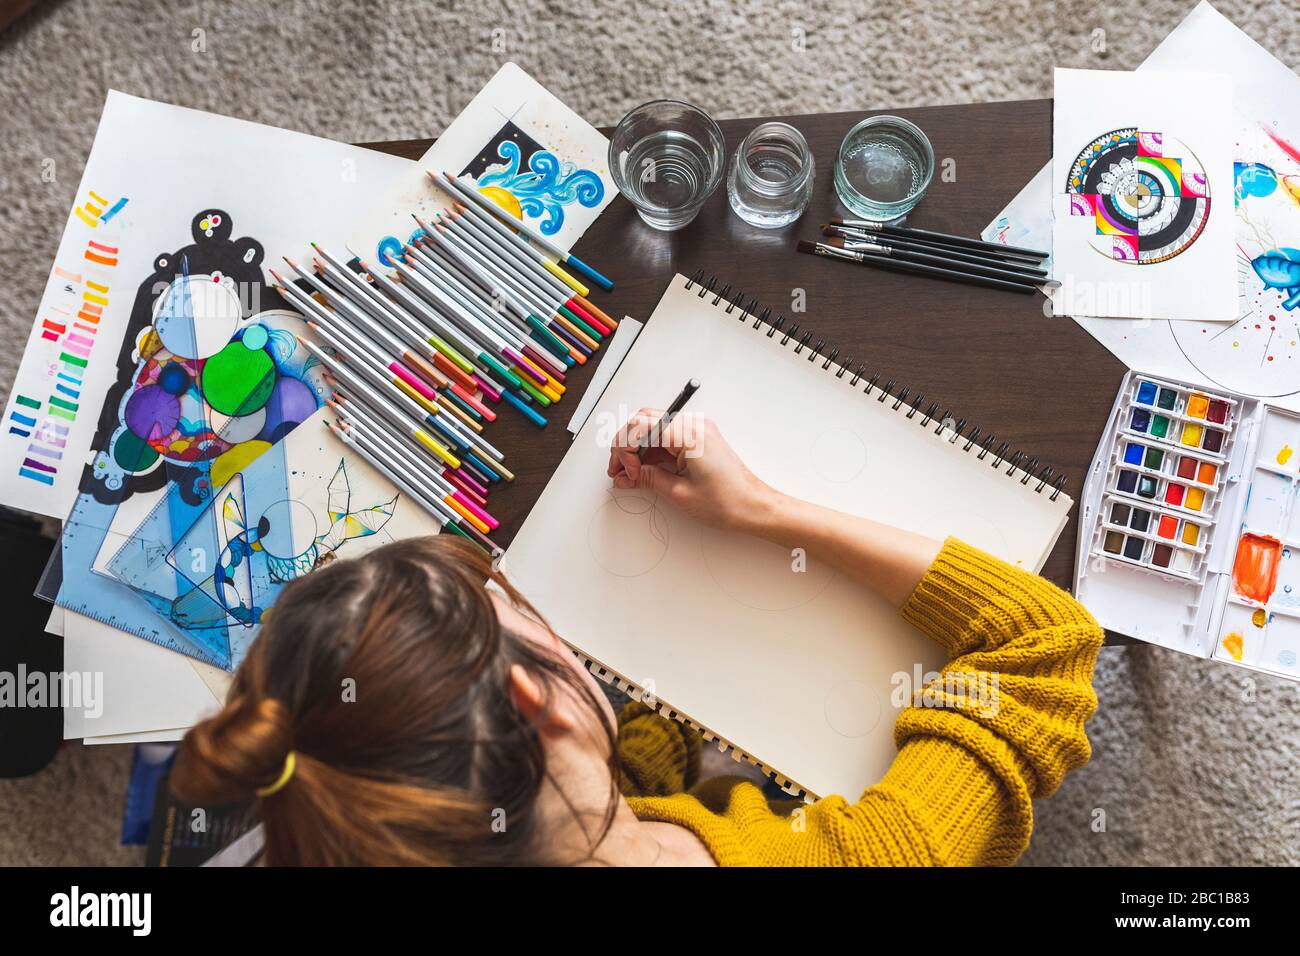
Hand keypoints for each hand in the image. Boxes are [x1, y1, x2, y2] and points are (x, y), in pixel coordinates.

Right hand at [606, 410, 774, 530]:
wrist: (754, 506)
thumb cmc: (727, 501)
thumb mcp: (679, 493)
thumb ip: (647, 479)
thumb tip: (624, 476)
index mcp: (689, 435)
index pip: (641, 427)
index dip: (625, 449)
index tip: (625, 471)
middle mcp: (693, 425)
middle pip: (643, 421)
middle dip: (625, 445)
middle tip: (619, 470)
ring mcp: (697, 429)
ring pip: (653, 428)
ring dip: (637, 448)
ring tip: (629, 473)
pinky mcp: (698, 439)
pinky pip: (667, 436)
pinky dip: (652, 451)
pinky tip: (645, 469)